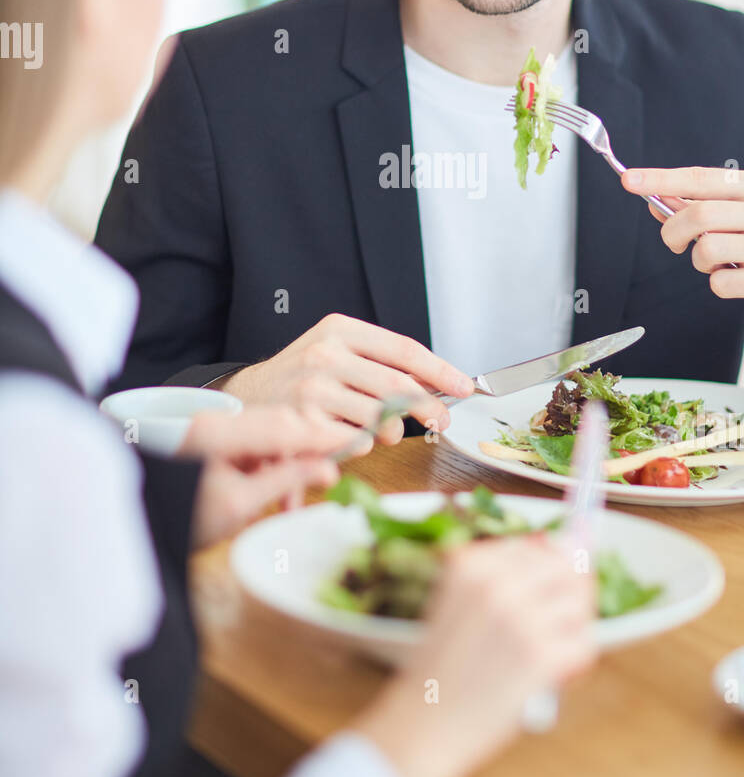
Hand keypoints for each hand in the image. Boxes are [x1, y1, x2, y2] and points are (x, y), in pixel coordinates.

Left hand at [180, 405, 373, 547]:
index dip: (325, 433)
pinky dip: (268, 467)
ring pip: (267, 436)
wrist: (131, 527)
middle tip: (332, 472)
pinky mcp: (207, 443)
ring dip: (287, 463)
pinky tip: (274, 493)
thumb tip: (326, 470)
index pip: (286, 424)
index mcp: (219, 432)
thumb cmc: (178, 517)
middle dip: (309, 448)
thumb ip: (284, 482)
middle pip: (279, 424)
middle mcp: (215, 422)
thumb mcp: (237, 506)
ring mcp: (209, 431)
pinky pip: (251, 446)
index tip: (358, 439)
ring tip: (293, 501)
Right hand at [213, 314, 473, 443]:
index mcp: (340, 329)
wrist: (247, 397)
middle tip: (441, 422)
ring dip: (391, 432)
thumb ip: (381, 363)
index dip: (440, 370)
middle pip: (398, 386)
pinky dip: (363, 446)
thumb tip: (438, 383)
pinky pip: (356, 441)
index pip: (404, 349)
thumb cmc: (302, 376)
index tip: (464, 387)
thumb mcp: (338, 353)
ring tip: (382, 432)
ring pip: (380, 418)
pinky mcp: (304, 423)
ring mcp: (313, 388)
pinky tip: (351, 440)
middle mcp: (326, 354)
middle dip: (429, 408)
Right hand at [351, 535, 595, 776]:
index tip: (547, 594)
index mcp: (471, 564)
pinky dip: (578, 663)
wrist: (423, 724)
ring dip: (576, 629)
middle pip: (565, 568)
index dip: (551, 570)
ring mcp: (520, 617)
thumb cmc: (441, 669)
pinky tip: (558, 676)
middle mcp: (496, 582)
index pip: (537, 546)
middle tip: (563, 624)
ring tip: (557, 653)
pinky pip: (583, 644)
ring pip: (580, 605)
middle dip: (574, 594)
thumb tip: (567, 544)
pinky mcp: (540, 656)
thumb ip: (501, 575)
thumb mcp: (457, 602)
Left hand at [622, 166, 743, 344]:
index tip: (628, 179)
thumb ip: (696, 207)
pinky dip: (716, 284)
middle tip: (674, 242)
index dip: (660, 179)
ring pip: (707, 249)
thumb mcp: (737, 214)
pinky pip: (720, 283)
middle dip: (673, 231)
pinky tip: (735, 279)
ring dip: (697, 260)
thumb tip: (654, 202)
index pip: (700, 178)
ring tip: (714, 262)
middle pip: (700, 215)